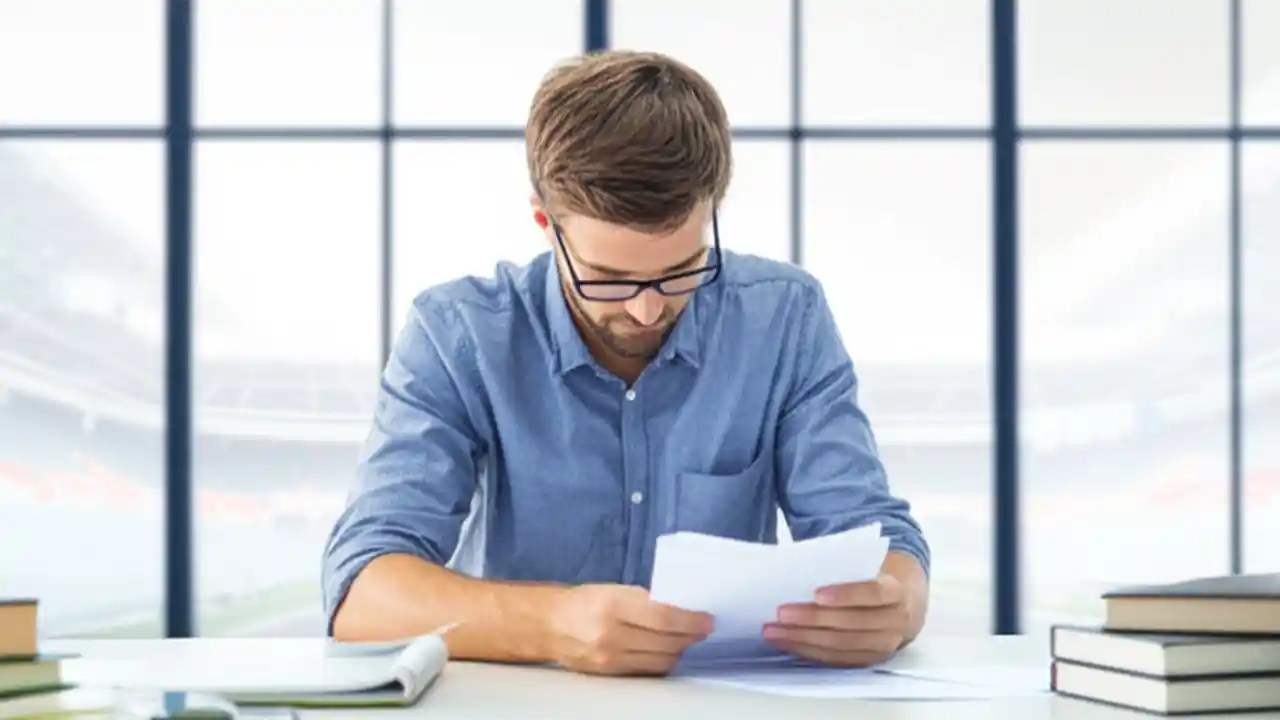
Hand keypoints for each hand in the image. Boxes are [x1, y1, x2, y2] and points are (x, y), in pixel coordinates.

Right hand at [548, 584, 713, 675]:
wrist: (549, 624)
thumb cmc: (584, 601)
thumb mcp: (613, 590)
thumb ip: (644, 600)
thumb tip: (681, 609)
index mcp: (613, 605)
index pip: (664, 617)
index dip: (691, 621)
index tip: (707, 619)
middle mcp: (612, 635)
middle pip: (666, 642)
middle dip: (690, 636)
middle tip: (703, 628)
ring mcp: (611, 659)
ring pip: (661, 660)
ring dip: (679, 650)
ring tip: (686, 639)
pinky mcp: (610, 674)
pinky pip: (647, 670)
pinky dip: (662, 660)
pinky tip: (667, 650)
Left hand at [763, 573, 912, 666]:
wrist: (905, 601)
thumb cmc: (876, 576)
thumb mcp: (869, 565)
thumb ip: (843, 568)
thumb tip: (797, 572)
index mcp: (897, 591)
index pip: (873, 593)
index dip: (845, 594)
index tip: (816, 593)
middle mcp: (895, 622)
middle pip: (851, 624)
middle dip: (812, 619)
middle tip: (781, 613)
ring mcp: (884, 645)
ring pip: (840, 645)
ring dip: (803, 638)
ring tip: (774, 630)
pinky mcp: (869, 660)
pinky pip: (836, 658)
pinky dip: (808, 650)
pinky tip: (787, 642)